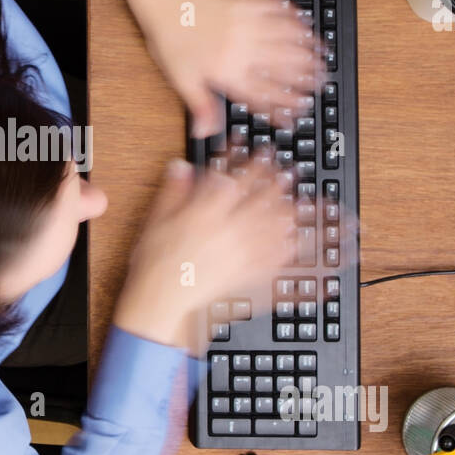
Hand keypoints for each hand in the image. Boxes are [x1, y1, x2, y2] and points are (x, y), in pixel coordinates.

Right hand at [112, 156, 298, 354]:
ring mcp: (240, 253)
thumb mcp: (157, 219)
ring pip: (272, 229)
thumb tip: (181, 166)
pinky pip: (272, 260)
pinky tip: (293, 243)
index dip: (254, 165)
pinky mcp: (244, 275)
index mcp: (208, 213)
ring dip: (287, 214)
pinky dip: (285, 250)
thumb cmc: (155, 263)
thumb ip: (173, 191)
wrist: (161, 299)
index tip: (265, 155)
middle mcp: (229, 231)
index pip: (238, 182)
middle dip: (278, 185)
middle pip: (262, 202)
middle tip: (290, 174)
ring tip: (298, 204)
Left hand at [126, 0, 325, 136]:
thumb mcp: (182, 81)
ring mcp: (247, 25)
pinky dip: (294, 17)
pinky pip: (277, 11)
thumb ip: (200, 107)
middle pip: (283, 66)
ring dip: (307, 48)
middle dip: (305, 76)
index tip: (298, 111)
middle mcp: (242, 49)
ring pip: (286, 39)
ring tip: (322, 56)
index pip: (263, 93)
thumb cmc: (170, 42)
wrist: (166, 3)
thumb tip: (205, 132)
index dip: (284, 105)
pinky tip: (305, 22)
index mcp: (227, 72)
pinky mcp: (246, 4)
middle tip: (321, 82)